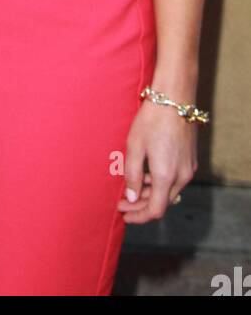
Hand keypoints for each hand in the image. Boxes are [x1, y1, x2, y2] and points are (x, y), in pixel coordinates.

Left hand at [116, 100, 197, 222]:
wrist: (174, 98)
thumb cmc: (151, 120)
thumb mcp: (134, 146)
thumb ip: (133, 175)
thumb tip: (132, 198)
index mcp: (167, 175)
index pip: (155, 210)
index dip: (139, 216)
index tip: (124, 214)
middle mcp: (182, 176)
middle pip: (163, 203)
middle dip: (141, 206)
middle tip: (122, 202)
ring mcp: (189, 168)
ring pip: (170, 192)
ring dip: (151, 195)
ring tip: (131, 190)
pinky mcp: (191, 160)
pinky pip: (176, 180)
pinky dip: (161, 184)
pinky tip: (147, 177)